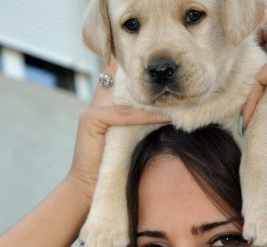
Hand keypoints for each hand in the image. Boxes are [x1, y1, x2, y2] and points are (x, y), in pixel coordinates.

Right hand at [67, 57, 169, 198]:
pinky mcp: (90, 119)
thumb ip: (142, 118)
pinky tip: (165, 117)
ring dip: (154, 100)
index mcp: (106, 103)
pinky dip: (145, 117)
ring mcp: (92, 109)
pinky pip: (124, 114)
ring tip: (177, 99)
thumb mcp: (131, 136)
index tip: (173, 81)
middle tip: (177, 84)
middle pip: (126, 82)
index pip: (126, 81)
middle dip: (151, 83)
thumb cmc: (114, 164)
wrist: (89, 187)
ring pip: (128, 98)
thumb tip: (172, 109)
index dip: (146, 79)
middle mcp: (97, 101)